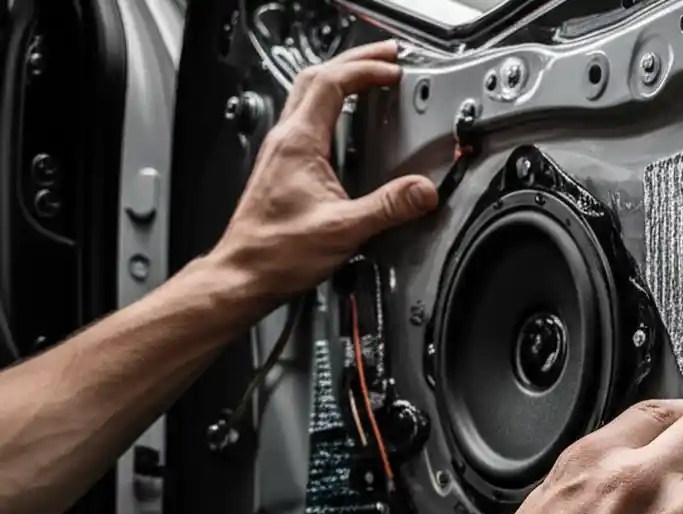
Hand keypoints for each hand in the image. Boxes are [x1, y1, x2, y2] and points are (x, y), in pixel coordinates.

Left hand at [211, 40, 437, 300]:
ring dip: (340, 79)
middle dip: (353, 61)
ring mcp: (280, 152)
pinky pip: (306, 118)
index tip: (392, 71)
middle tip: (385, 58)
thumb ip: (388, 208)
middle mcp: (285, 141)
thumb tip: (423, 191)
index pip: (331, 83)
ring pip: (307, 94)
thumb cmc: (277, 252)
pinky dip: (331, 105)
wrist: (245, 273)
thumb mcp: (344, 229)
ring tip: (369, 77)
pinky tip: (346, 120)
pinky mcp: (282, 166)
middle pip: (316, 77)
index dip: (364, 70)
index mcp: (298, 144)